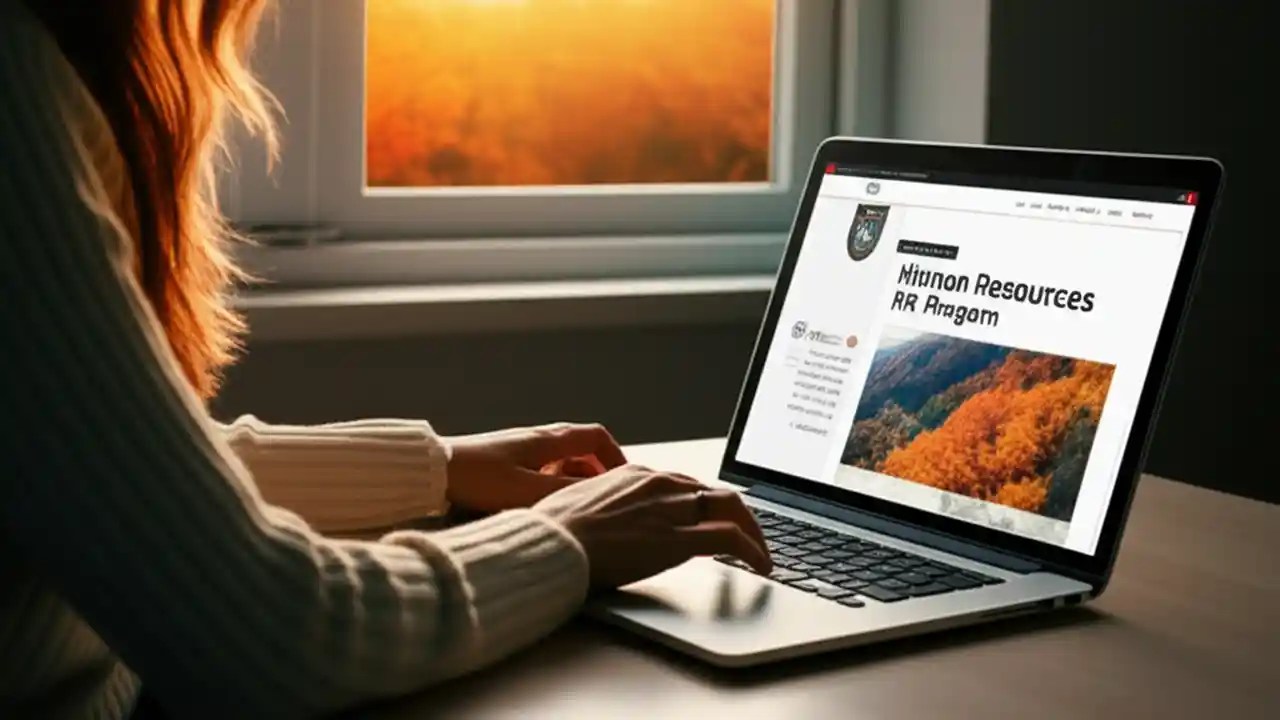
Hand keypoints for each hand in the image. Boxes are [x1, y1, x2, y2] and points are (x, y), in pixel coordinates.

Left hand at [446, 423, 626, 512]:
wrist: (431, 472)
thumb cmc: (479, 480)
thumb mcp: (529, 491)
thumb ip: (567, 492)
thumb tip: (601, 495)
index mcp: (549, 440)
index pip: (597, 437)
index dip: (615, 458)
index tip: (623, 483)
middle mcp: (537, 439)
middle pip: (580, 449)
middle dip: (596, 474)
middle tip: (601, 502)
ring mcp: (519, 448)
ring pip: (560, 460)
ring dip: (572, 481)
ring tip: (573, 508)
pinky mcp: (502, 461)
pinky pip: (540, 468)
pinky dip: (551, 483)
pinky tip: (541, 506)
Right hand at [534, 464, 771, 588]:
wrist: (552, 544)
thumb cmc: (553, 532)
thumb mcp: (579, 507)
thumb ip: (603, 510)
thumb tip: (601, 525)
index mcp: (636, 473)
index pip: (684, 483)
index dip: (702, 503)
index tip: (708, 518)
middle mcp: (660, 483)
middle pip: (712, 492)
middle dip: (734, 513)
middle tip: (746, 534)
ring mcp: (673, 508)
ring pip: (731, 507)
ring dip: (752, 531)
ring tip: (761, 553)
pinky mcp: (681, 538)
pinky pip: (732, 538)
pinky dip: (753, 550)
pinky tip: (761, 566)